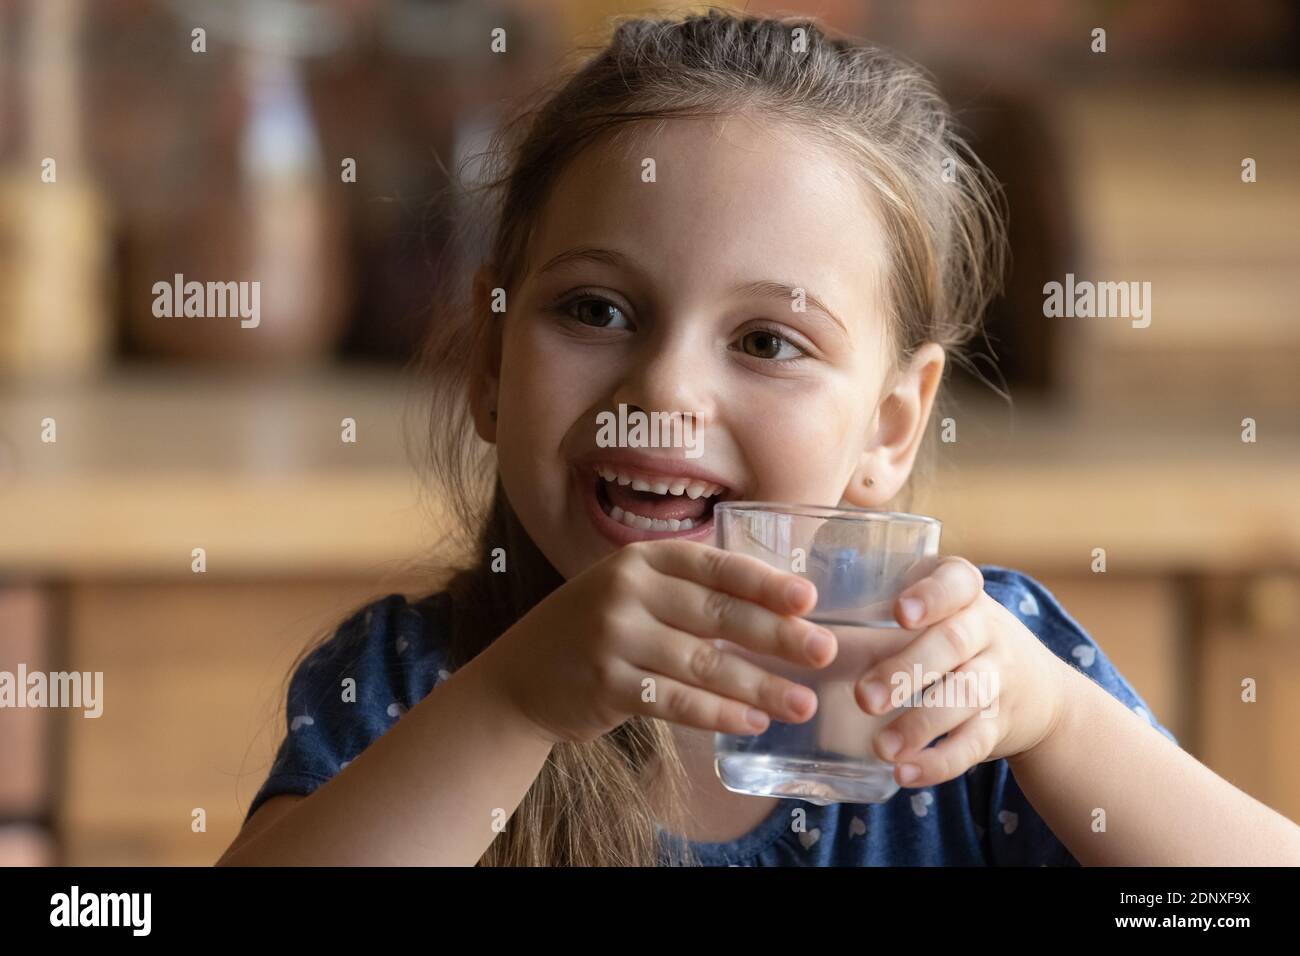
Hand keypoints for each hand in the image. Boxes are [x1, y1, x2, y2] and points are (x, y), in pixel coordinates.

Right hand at [484, 540, 838, 744]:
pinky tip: (752, 722)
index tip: (810, 599)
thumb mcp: (634, 592)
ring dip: (758, 686)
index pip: (716, 566)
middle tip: (823, 652)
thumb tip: (781, 611)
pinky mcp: (606, 683)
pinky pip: (675, 702)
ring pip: (702, 664)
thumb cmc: (597, 629)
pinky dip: (718, 714)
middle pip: (717, 614)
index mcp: (643, 559)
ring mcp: (613, 637)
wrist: (522, 674)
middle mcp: (627, 590)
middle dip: (777, 635)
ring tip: (801, 703)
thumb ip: (691, 593)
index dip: (765, 582)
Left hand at [854, 556, 1070, 787]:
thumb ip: (874, 617)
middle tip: (864, 697)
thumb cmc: (952, 640)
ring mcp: (999, 678)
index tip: (900, 613)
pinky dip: (940, 762)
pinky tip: (905, 772)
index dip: (931, 596)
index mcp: (963, 593)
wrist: (1037, 689)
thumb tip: (795, 635)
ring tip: (881, 747)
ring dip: (920, 724)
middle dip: (907, 670)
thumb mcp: (932, 615)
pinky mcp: (1001, 725)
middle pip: (953, 644)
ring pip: (965, 696)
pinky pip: (973, 744)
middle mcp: (987, 630)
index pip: (957, 581)